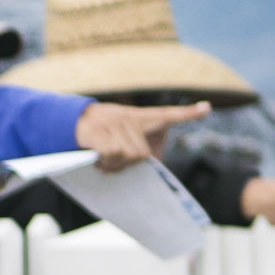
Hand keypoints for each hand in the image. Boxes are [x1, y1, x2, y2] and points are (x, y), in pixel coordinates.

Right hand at [73, 101, 209, 170]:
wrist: (68, 120)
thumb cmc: (99, 133)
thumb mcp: (122, 135)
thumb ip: (143, 147)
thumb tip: (154, 163)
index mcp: (140, 117)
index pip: (169, 114)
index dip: (188, 113)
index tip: (206, 108)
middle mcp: (129, 117)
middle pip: (142, 154)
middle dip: (129, 164)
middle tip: (115, 165)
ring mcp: (114, 123)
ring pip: (128, 155)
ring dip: (115, 166)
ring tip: (105, 164)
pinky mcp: (99, 132)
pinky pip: (112, 154)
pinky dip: (106, 164)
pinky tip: (98, 163)